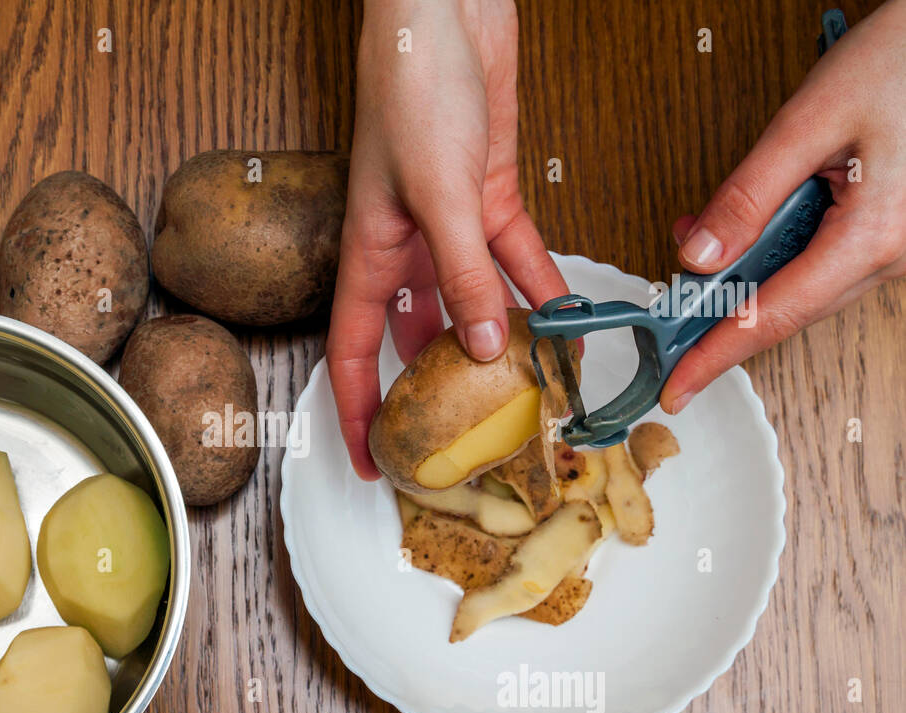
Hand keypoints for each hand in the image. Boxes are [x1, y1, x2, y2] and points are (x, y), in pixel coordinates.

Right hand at [327, 0, 566, 479]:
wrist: (445, 9)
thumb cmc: (411, 86)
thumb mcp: (438, 194)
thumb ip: (462, 275)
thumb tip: (481, 349)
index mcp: (368, 252)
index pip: (352, 353)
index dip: (355, 412)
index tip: (368, 462)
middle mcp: (405, 248)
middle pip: (414, 337)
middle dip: (435, 387)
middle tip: (464, 435)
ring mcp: (450, 225)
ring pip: (473, 302)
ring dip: (500, 339)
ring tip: (532, 385)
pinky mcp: (491, 196)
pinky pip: (515, 257)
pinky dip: (538, 285)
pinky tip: (564, 316)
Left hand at [662, 0, 905, 413]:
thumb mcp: (811, 119)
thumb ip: (749, 194)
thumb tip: (699, 255)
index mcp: (875, 235)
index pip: (772, 316)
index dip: (716, 356)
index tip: (677, 388)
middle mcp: (894, 251)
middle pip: (786, 305)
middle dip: (719, 306)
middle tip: (665, 309)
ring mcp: (898, 243)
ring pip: (803, 280)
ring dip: (746, 269)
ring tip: (701, 234)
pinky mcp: (894, 228)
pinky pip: (825, 256)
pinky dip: (778, 246)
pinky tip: (751, 222)